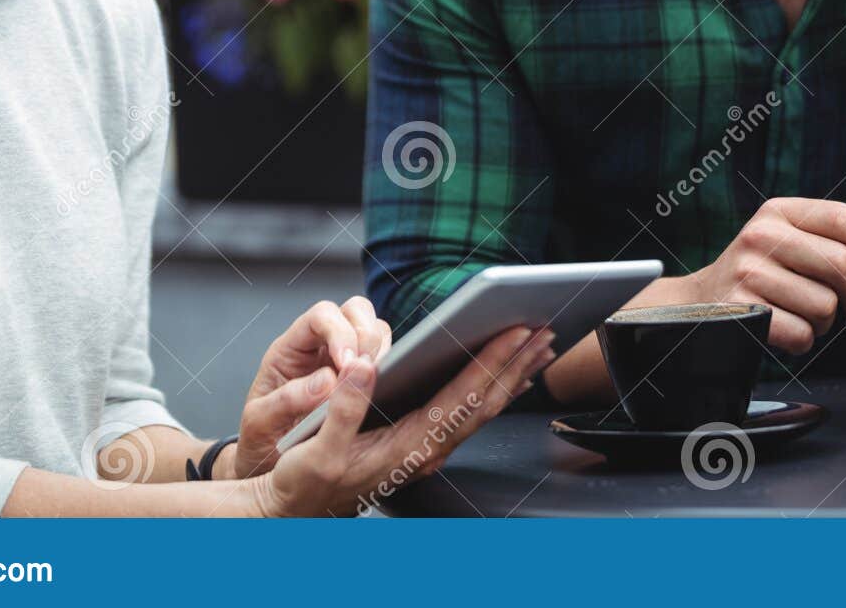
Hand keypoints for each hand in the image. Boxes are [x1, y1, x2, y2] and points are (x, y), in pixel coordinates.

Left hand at [225, 297, 393, 479]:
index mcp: (289, 350)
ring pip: (375, 328)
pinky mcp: (360, 379)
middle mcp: (318, 347)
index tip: (347, 364)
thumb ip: (285, 401)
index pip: (320, 316)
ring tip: (376, 382)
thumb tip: (326, 382)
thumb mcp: (259, 425)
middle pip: (354, 311)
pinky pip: (383, 357)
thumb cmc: (260, 441)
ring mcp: (341, 361)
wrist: (268, 464)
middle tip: (366, 371)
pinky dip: (390, 366)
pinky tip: (382, 390)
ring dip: (380, 350)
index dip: (339, 332)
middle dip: (366, 335)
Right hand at [248, 325, 555, 516]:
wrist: (298, 513)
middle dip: (517, 365)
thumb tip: (364, 365)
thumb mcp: (318, 448)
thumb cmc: (307, 483)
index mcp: (408, 446)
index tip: (516, 333)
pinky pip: (469, 414)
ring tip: (539, 348)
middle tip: (546, 331)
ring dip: (513, 377)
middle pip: (485, 403)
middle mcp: (427, 450)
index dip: (491, 362)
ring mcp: (428, 450)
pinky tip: (506, 377)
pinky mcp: (423, 445)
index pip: (462, 398)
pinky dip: (493, 390)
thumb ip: (344, 408)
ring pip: (483, 410)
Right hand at [683, 197, 845, 352]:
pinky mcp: (741, 309)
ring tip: (800, 313)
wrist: (699, 306)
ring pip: (826, 306)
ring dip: (824, 322)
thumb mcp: (790, 242)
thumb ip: (834, 239)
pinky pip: (802, 333)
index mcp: (778, 210)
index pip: (844, 218)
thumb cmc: (764, 276)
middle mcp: (760, 234)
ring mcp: (747, 271)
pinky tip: (782, 328)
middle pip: (844, 265)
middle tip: (840, 305)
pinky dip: (801, 341)